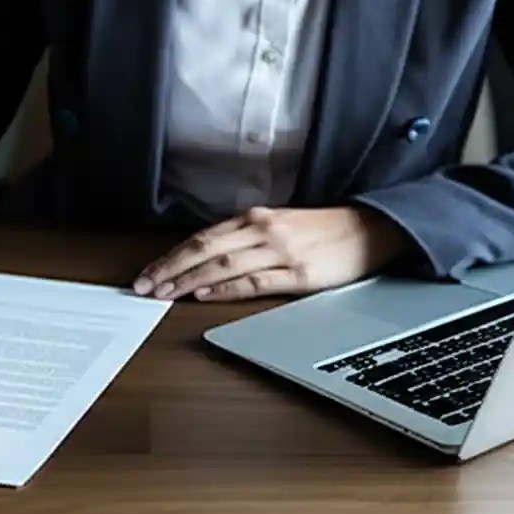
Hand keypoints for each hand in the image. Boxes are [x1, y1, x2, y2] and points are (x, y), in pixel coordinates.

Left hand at [134, 206, 406, 301]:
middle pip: (205, 250)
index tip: (148, 273)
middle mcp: (263, 230)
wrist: (369, 230)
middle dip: (170, 270)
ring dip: (189, 281)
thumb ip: (244, 238)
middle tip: (144, 287)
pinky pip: (254, 282)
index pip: (201, 238)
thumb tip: (206, 259)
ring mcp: (280, 252)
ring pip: (223, 266)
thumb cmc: (321, 231)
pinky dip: (226, 289)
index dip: (171, 257)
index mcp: (255, 218)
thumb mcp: (278, 225)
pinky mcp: (299, 275)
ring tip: (165, 294)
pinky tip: (206, 295)